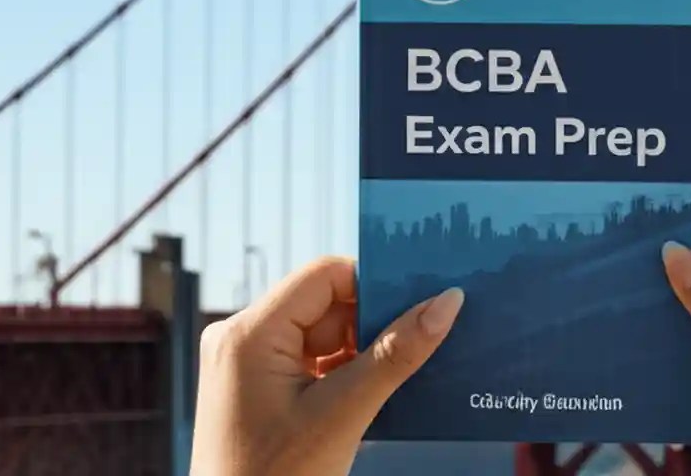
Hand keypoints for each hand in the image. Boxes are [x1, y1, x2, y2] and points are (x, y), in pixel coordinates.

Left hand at [190, 256, 464, 475]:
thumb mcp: (343, 413)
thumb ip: (396, 354)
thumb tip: (448, 302)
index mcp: (250, 333)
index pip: (325, 276)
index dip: (375, 284)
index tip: (421, 302)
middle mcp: (242, 338)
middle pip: (327, 305)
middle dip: (375, 323)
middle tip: (424, 339)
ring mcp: (248, 365)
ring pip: (324, 335)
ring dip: (365, 351)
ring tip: (405, 370)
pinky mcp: (259, 389)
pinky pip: (313, 362)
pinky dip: (347, 372)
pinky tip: (379, 390)